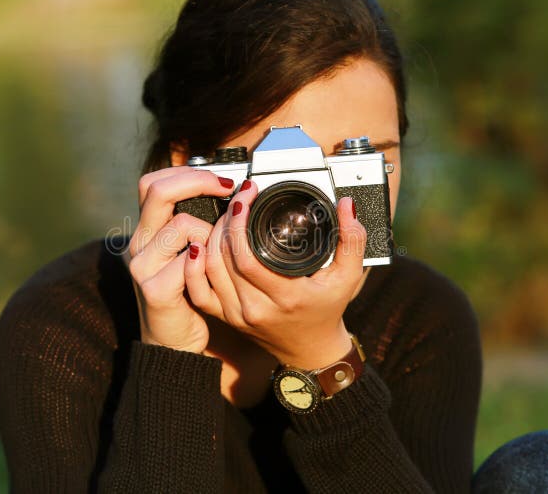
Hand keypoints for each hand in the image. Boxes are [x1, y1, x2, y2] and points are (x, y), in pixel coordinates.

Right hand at [126, 166, 234, 353]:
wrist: (173, 343)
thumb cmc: (187, 295)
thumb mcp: (188, 254)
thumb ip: (197, 227)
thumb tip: (231, 195)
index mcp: (146, 231)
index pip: (153, 182)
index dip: (186, 172)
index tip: (221, 179)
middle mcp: (138, 244)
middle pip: (159, 191)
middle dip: (199, 182)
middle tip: (229, 189)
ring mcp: (143, 267)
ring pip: (180, 223)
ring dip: (210, 229)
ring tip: (219, 246)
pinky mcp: (155, 290)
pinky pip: (188, 260)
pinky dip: (206, 259)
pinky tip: (212, 267)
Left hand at [184, 181, 367, 368]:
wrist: (311, 350)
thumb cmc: (327, 310)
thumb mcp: (348, 276)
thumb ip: (352, 240)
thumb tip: (346, 205)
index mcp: (285, 297)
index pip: (247, 258)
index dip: (239, 224)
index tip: (247, 198)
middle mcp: (255, 309)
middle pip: (223, 259)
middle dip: (225, 222)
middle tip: (237, 200)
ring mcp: (236, 314)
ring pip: (208, 269)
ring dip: (211, 236)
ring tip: (227, 216)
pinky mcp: (224, 316)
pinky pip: (198, 289)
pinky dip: (194, 264)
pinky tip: (200, 243)